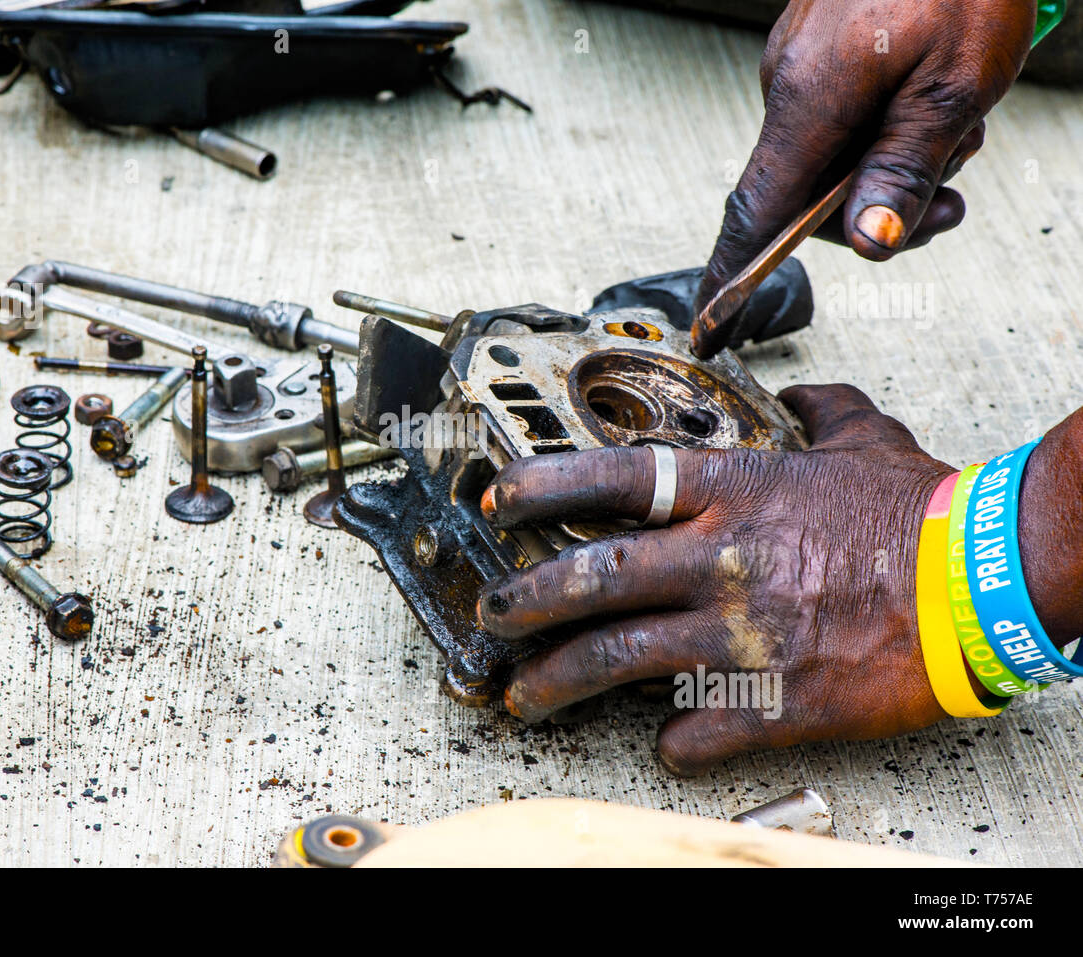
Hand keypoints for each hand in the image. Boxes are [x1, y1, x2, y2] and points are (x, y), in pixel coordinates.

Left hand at [476, 385, 960, 775]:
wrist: (993, 583)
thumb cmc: (928, 514)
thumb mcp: (867, 439)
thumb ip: (820, 413)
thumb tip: (800, 397)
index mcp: (735, 489)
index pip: (611, 478)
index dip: (541, 487)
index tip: (498, 500)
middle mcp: (722, 557)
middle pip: (590, 576)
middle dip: (523, 599)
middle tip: (490, 616)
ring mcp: (741, 632)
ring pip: (617, 659)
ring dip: (556, 681)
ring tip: (522, 697)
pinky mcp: (774, 699)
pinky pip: (693, 729)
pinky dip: (669, 740)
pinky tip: (661, 741)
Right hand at [692, 0, 1036, 358]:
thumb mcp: (953, 90)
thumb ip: (903, 172)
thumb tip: (866, 244)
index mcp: (810, 98)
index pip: (756, 210)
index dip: (733, 275)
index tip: (711, 325)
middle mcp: (787, 82)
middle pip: (806, 195)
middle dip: (875, 212)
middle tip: (949, 203)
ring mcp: (797, 65)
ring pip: (829, 159)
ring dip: (892, 166)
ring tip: (955, 129)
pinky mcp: (815, 53)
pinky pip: (837, 121)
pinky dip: (883, 130)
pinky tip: (928, 102)